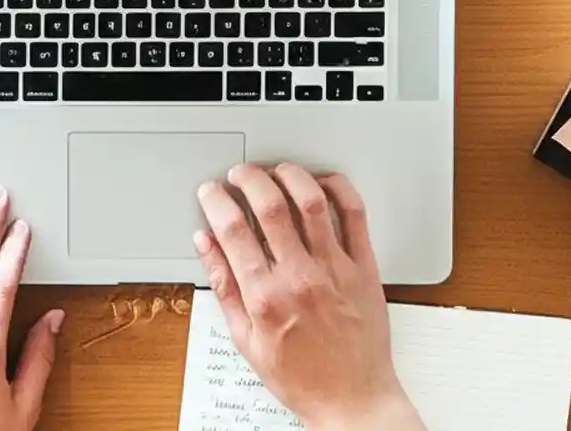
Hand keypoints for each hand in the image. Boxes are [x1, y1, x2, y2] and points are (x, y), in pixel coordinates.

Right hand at [194, 164, 423, 430]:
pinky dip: (338, 190)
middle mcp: (299, 278)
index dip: (216, 201)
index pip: (232, 230)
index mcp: (265, 297)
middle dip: (248, 178)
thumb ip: (224, 286)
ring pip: (311, 202)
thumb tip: (206, 245)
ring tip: (276, 171)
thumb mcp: (246, 340)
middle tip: (240, 174)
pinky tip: (322, 184)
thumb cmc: (301, 376)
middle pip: (270, 206)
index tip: (211, 192)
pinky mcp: (364, 268)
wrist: (352, 399)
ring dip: (289, 175)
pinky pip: (355, 216)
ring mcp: (334, 270)